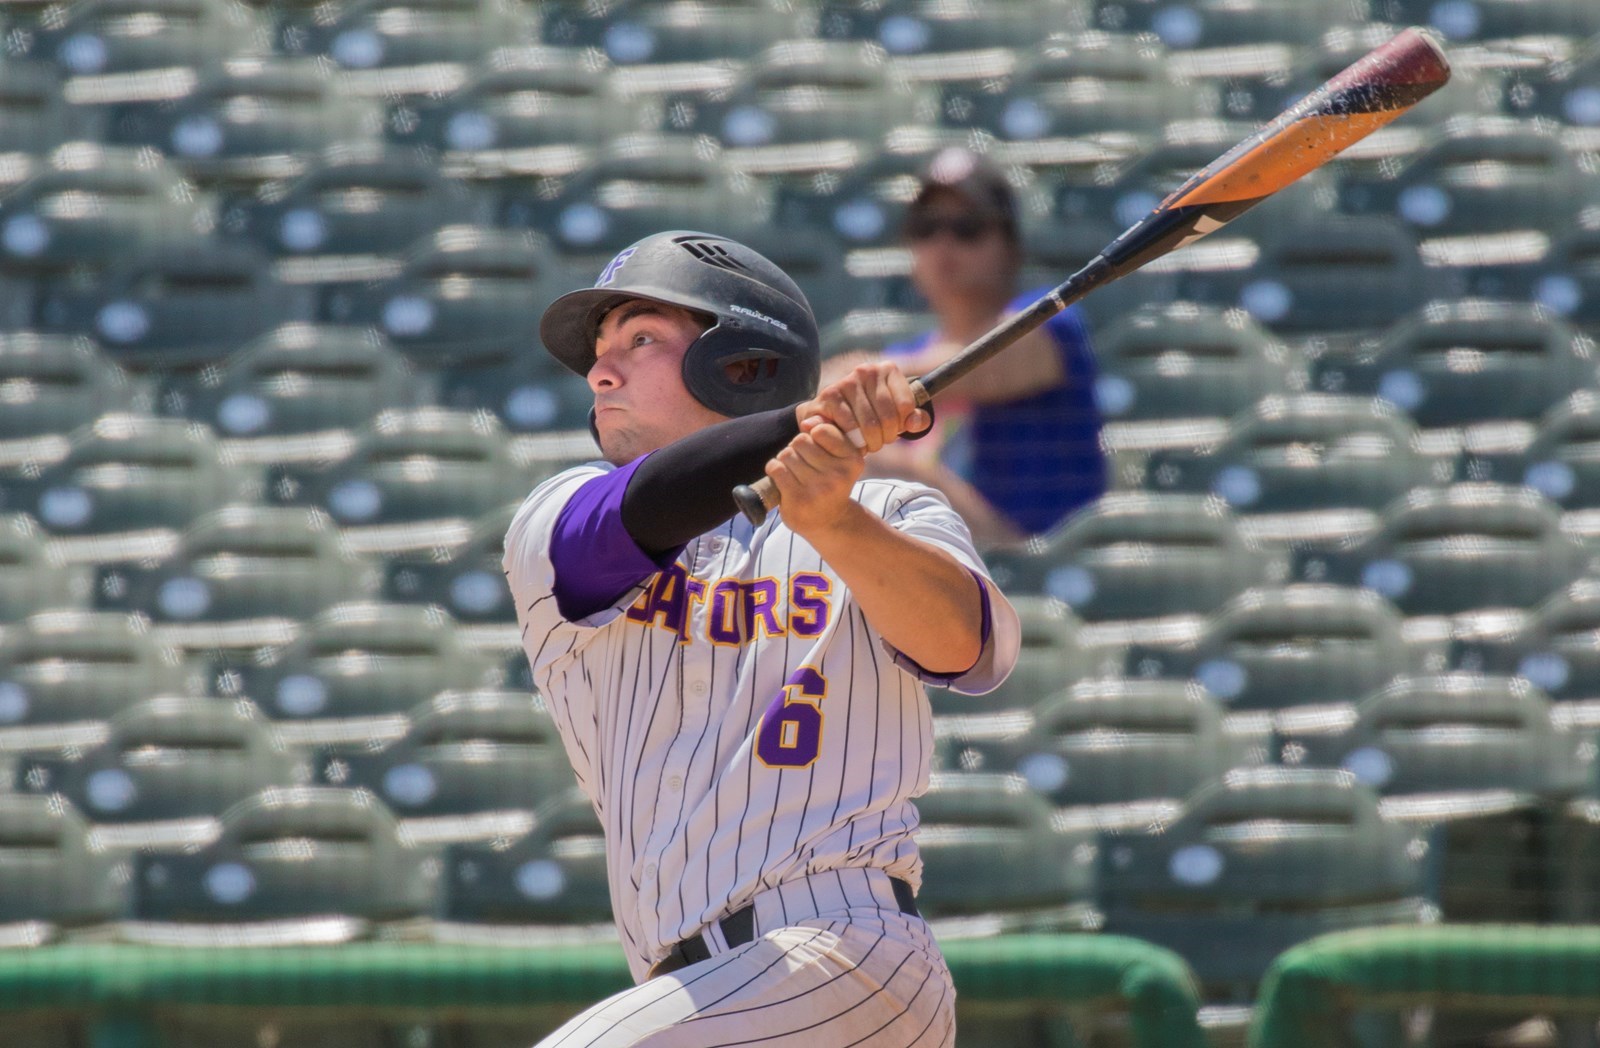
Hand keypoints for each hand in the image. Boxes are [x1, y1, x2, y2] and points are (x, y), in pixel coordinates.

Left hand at [765, 416, 866, 538]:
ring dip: (785, 461)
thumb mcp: (838, 457)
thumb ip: (827, 433)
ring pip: (787, 453)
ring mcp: (819, 489)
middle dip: (797, 449)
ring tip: (794, 473)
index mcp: (853, 460)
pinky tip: (782, 479)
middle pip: (801, 440)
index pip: (821, 430)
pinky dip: (774, 469)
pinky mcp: (799, 499)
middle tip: (803, 464)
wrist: (829, 521)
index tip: (817, 450)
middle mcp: (839, 475)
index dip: (813, 436)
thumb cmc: (830, 483)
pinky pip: (777, 468)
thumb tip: (807, 421)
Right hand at [795, 362, 930, 453]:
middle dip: (885, 438)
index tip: (893, 430)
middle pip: (889, 417)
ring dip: (869, 442)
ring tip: (864, 443)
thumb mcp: (896, 417)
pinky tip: (850, 440)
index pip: (907, 405)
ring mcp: (847, 381)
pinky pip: (850, 427)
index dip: (902, 425)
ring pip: (870, 425)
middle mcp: (867, 370)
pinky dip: (852, 440)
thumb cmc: (867, 416)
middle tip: (877, 442)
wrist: (828, 416)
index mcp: (887, 370)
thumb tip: (915, 422)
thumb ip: (914, 420)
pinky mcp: (830, 395)